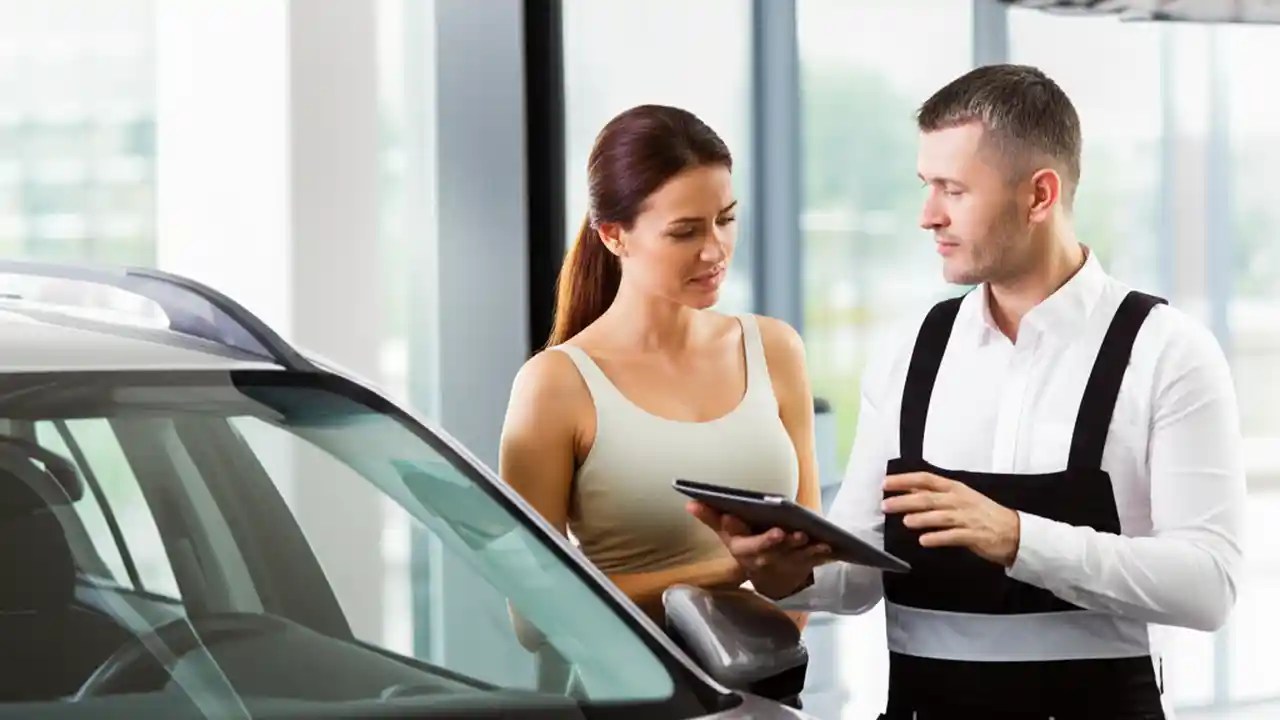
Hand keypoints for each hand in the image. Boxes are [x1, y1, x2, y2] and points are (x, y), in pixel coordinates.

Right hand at [686, 501, 831, 599]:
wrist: (773, 578)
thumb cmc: (748, 546)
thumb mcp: (728, 535)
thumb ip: (711, 517)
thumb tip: (689, 502)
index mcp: (742, 549)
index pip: (735, 538)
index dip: (734, 528)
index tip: (730, 516)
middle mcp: (761, 559)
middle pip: (765, 550)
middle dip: (770, 541)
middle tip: (779, 531)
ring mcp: (783, 564)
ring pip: (790, 555)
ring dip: (798, 547)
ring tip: (805, 535)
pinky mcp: (803, 565)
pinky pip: (812, 560)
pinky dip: (819, 554)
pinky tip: (827, 545)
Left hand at [881, 472, 1020, 567]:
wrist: (1013, 531)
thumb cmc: (982, 514)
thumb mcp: (959, 498)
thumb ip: (934, 495)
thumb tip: (907, 489)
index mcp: (954, 488)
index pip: (925, 479)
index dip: (904, 480)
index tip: (886, 483)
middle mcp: (959, 500)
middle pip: (928, 498)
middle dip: (905, 500)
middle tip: (885, 505)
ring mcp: (967, 518)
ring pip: (940, 516)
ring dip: (922, 518)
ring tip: (905, 521)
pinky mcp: (974, 535)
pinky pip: (953, 536)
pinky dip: (938, 538)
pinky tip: (924, 541)